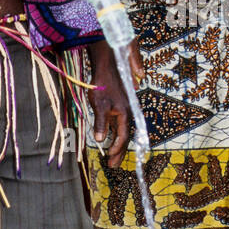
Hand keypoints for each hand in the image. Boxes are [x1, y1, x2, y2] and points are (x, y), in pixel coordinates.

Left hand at [88, 38, 144, 166]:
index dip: (117, 150)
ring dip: (118, 143)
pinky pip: (121, 122)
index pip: (122, 137)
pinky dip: (116, 133)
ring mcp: (126, 108)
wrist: (108, 63)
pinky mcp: (121, 103)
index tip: (110, 160)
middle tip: (113, 165)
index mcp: (125, 114)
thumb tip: (100, 140)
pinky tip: (110, 136)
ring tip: (112, 155)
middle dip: (119, 151)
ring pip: (124, 129)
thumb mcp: (99, 104)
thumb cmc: (103, 83)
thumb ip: (101, 123)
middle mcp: (128, 112)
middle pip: (126, 136)